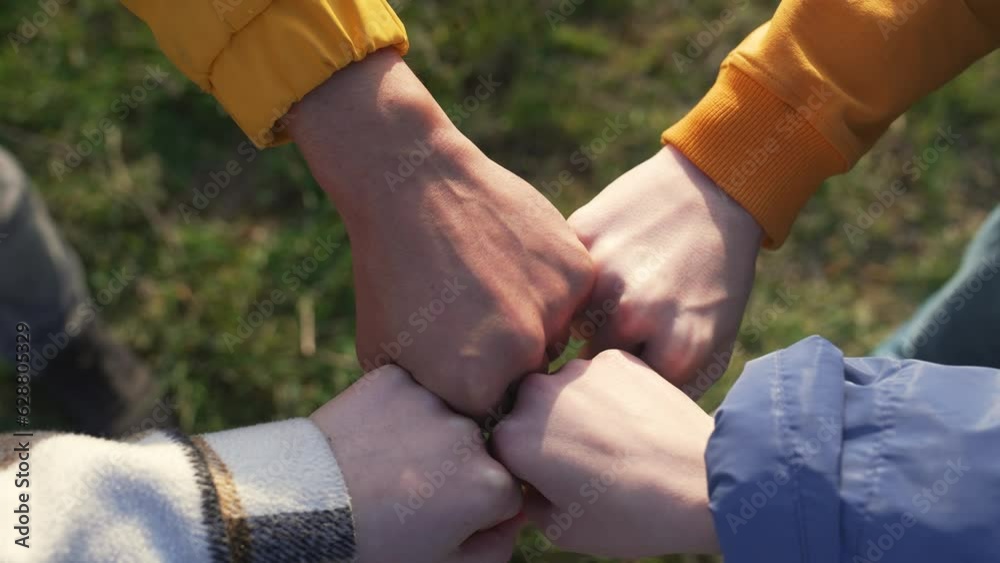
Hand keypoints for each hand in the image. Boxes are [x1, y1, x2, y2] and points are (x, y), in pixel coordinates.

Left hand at [291, 50, 593, 415]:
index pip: (494, 415)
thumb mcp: (384, 355)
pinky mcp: (577, 270)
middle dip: (508, 359)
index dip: (477, 388)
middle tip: (475, 313)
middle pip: (529, 380)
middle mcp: (522, 354)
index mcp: (473, 387)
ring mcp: (555, 309)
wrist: (414, 187)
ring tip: (488, 282)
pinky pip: (572, 298)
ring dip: (533, 322)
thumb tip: (447, 441)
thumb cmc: (391, 274)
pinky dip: (550, 285)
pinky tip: (511, 257)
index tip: (460, 353)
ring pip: (556, 338)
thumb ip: (424, 406)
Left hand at [310, 365, 522, 562]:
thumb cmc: (371, 547)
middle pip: (478, 449)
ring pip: (445, 415)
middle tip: (408, 491)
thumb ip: (495, 548)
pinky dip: (396, 408)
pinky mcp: (396, 378)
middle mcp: (470, 435)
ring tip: (386, 463)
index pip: (508, 489)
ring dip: (427, 433)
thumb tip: (517, 515)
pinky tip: (371, 435)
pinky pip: (409, 390)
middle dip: (453, 467)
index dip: (476, 508)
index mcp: (490, 484)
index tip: (441, 516)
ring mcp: (432, 400)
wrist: (299, 509)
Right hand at [493, 350, 717, 557]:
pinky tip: (636, 422)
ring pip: (563, 390)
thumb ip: (528, 502)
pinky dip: (610, 394)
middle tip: (585, 462)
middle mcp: (534, 392)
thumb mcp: (563, 530)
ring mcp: (577, 369)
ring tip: (615, 443)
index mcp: (512, 437)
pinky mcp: (615, 358)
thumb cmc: (630, 516)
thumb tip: (529, 483)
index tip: (553, 485)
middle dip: (545, 432)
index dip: (524, 469)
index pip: (501, 448)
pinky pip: (600, 376)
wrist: (701, 482)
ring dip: (576, 410)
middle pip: (527, 411)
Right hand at [567, 146, 761, 395]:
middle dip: (597, 355)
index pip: (623, 399)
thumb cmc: (714, 278)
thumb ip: (669, 388)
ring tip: (612, 292)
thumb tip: (620, 421)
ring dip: (581, 314)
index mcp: (676, 352)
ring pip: (567, 321)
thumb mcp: (711, 343)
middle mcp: (636, 316)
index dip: (621, 387)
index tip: (629, 371)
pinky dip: (571, 274)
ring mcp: (604, 274)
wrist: (715, 192)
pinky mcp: (580, 236)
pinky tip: (601, 260)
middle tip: (617, 330)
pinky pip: (559, 276)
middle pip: (586, 365)